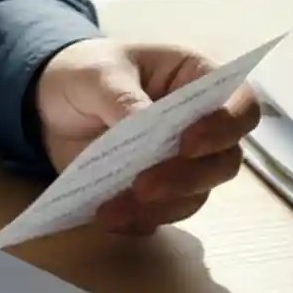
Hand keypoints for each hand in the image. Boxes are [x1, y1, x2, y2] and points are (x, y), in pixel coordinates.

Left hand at [34, 38, 259, 234]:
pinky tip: (110, 219)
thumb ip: (124, 98)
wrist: (51, 104)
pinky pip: (163, 213)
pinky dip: (139, 219)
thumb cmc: (87, 73)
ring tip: (112, 211)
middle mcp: (202, 124)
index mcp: (198, 79)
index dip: (224, 127)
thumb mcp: (98, 75)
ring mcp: (183, 162)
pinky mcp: (159, 191)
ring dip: (159, 208)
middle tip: (143, 186)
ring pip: (196, 195)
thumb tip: (146, 127)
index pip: (240, 105)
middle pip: (225, 161)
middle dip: (187, 179)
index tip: (187, 143)